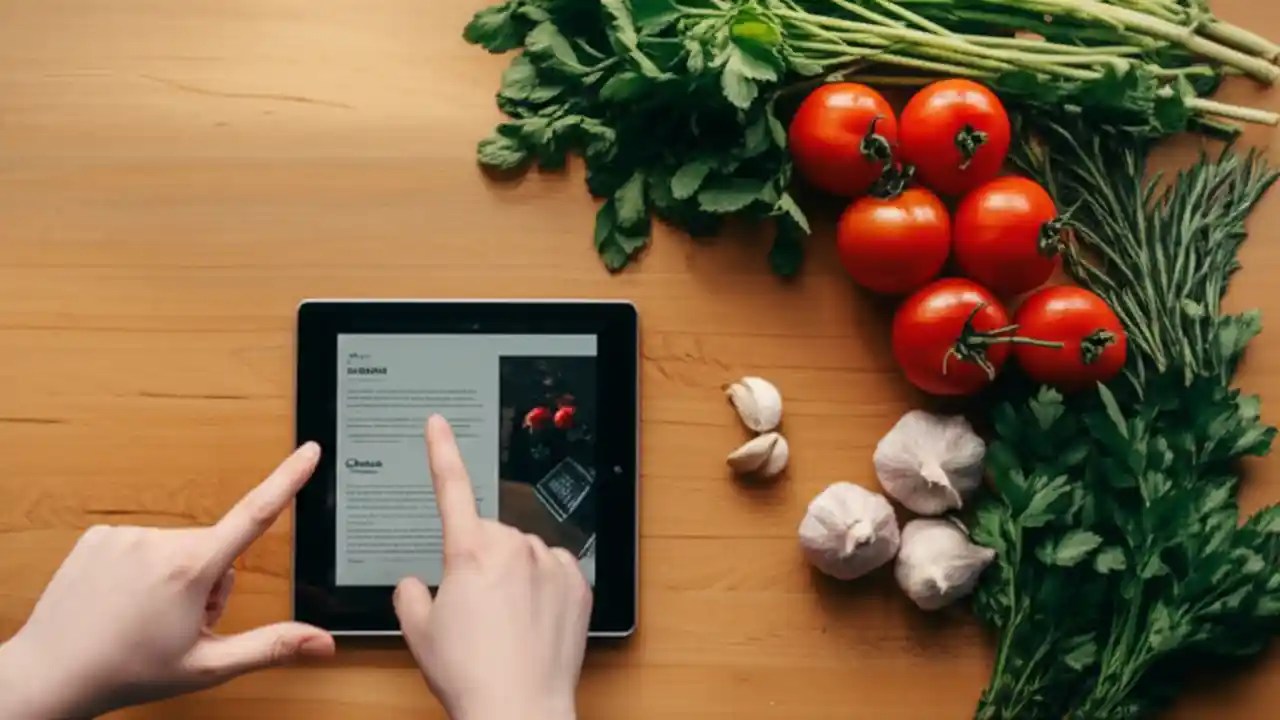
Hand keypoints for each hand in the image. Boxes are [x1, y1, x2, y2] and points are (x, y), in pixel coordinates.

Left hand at [0, 443, 335, 718]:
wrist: (51, 675)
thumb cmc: (126, 672)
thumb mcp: (209, 666)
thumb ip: (272, 646)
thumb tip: (324, 642)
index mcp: (192, 569)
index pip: (256, 514)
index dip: (288, 479)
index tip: (309, 451)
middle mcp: (160, 542)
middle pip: (215, 551)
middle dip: (209, 583)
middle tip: (180, 623)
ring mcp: (126, 536)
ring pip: (178, 550)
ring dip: (173, 579)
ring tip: (144, 616)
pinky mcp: (100, 536)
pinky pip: (143, 547)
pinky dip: (140, 571)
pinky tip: (122, 601)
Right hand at [394, 416, 591, 719]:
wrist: (518, 708)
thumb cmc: (468, 674)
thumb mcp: (418, 633)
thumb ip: (409, 595)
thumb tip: (414, 583)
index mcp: (469, 552)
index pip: (450, 487)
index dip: (441, 451)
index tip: (438, 424)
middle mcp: (514, 548)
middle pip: (490, 536)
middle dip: (480, 560)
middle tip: (472, 609)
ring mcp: (550, 564)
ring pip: (525, 553)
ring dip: (514, 575)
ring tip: (505, 623)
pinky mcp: (578, 583)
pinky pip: (555, 570)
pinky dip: (544, 587)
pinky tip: (533, 621)